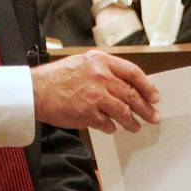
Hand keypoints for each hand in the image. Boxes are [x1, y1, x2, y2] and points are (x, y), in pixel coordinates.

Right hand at [31, 50, 159, 132]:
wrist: (35, 90)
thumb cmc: (57, 77)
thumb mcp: (83, 63)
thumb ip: (105, 71)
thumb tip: (126, 86)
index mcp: (101, 61)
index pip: (133, 73)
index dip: (147, 86)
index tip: (155, 97)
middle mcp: (101, 76)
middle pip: (132, 94)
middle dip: (145, 109)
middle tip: (153, 117)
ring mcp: (95, 95)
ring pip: (123, 111)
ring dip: (131, 121)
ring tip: (135, 127)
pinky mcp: (88, 113)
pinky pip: (107, 123)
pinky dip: (112, 127)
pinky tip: (113, 128)